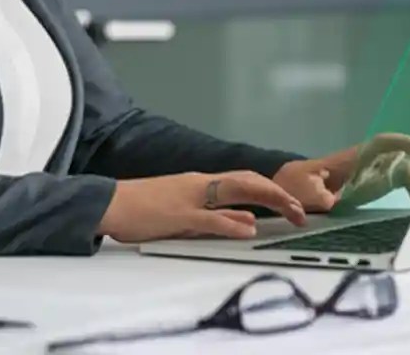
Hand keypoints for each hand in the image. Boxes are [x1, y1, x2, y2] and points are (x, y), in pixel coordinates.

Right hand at [97, 171, 307, 241]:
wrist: (108, 203)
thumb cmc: (142, 209)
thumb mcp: (185, 211)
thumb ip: (217, 215)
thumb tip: (249, 221)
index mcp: (201, 183)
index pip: (245, 181)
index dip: (272, 190)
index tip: (293, 204)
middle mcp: (200, 184)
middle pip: (248, 181)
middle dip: (279, 194)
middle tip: (302, 210)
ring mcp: (189, 198)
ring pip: (236, 192)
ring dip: (267, 201)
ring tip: (291, 212)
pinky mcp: (177, 215)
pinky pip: (209, 218)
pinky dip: (231, 223)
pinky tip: (248, 229)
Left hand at [274, 133, 409, 212]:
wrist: (285, 188)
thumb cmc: (294, 184)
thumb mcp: (306, 191)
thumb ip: (325, 196)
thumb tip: (340, 202)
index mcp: (351, 158)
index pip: (382, 144)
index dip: (404, 143)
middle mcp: (365, 163)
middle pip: (399, 159)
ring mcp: (368, 174)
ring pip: (401, 171)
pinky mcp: (368, 187)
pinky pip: (394, 184)